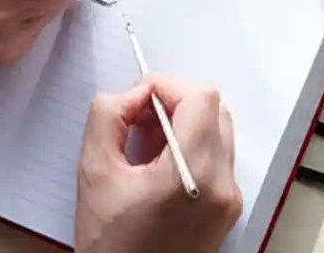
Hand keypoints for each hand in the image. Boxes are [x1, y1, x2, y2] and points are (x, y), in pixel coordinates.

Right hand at [76, 76, 241, 252]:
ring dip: (183, 124)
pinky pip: (218, 157)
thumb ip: (106, 117)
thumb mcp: (93, 175)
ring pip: (218, 131)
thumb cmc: (111, 246)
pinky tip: (157, 168)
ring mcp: (230, 198)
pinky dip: (191, 148)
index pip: (201, 98)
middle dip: (175, 102)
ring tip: (144, 147)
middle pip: (215, 109)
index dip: (166, 86)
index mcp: (192, 175)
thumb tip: (129, 93)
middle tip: (138, 120)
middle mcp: (222, 184)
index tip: (136, 100)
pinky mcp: (228, 208)